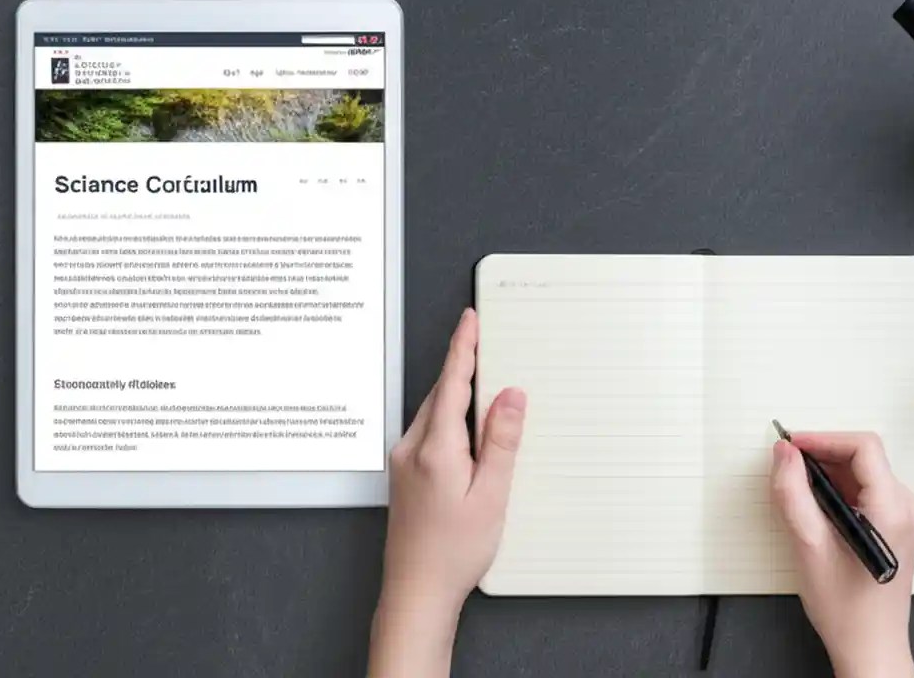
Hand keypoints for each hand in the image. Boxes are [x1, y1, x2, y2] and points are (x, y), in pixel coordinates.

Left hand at [369, 308, 526, 677]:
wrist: (416, 592)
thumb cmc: (453, 553)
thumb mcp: (491, 495)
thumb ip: (501, 441)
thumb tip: (510, 396)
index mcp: (435, 449)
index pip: (452, 383)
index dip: (463, 348)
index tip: (470, 320)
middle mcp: (412, 449)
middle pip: (440, 393)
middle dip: (462, 366)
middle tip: (486, 342)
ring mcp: (403, 462)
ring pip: (433, 412)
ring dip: (455, 393)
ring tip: (483, 382)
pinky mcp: (403, 475)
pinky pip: (427, 430)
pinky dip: (447, 417)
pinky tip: (464, 428)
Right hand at [770, 432, 913, 677]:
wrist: (870, 646)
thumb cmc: (848, 610)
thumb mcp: (808, 546)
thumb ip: (792, 492)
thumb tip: (784, 455)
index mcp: (893, 510)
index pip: (862, 446)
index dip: (823, 438)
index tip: (792, 446)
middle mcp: (908, 508)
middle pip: (864, 457)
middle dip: (822, 456)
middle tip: (788, 468)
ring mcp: (906, 517)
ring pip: (864, 472)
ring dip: (829, 474)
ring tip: (799, 493)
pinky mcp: (898, 525)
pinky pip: (867, 490)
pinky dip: (839, 490)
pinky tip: (817, 509)